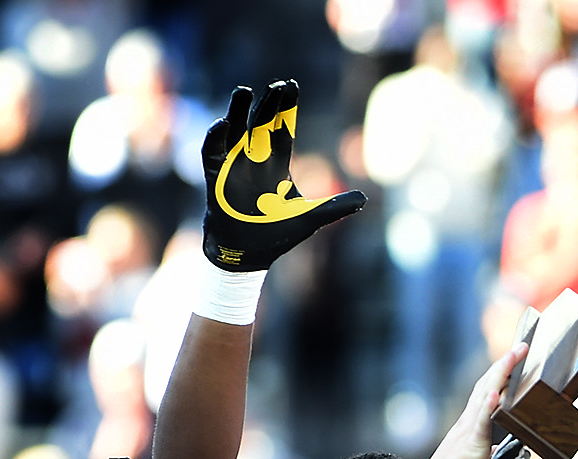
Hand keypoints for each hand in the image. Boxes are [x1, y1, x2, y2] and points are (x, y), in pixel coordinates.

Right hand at [201, 81, 366, 270]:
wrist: (248, 255)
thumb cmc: (275, 234)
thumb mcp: (309, 219)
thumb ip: (335, 207)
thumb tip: (364, 199)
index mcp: (276, 165)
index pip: (283, 130)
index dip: (287, 109)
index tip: (291, 85)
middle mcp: (255, 160)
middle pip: (261, 125)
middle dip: (268, 105)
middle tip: (277, 85)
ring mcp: (234, 167)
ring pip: (235, 131)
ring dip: (237, 112)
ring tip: (245, 91)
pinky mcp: (216, 179)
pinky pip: (212, 154)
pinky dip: (215, 139)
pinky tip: (222, 125)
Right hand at [390, 345, 526, 458]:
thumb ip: (485, 447)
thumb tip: (497, 445)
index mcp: (469, 425)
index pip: (486, 391)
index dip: (499, 373)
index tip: (513, 358)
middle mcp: (467, 421)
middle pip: (487, 384)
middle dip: (505, 363)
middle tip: (522, 346)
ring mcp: (468, 430)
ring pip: (486, 393)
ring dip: (501, 372)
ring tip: (516, 354)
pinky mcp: (472, 443)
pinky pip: (481, 420)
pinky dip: (490, 403)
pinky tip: (499, 391)